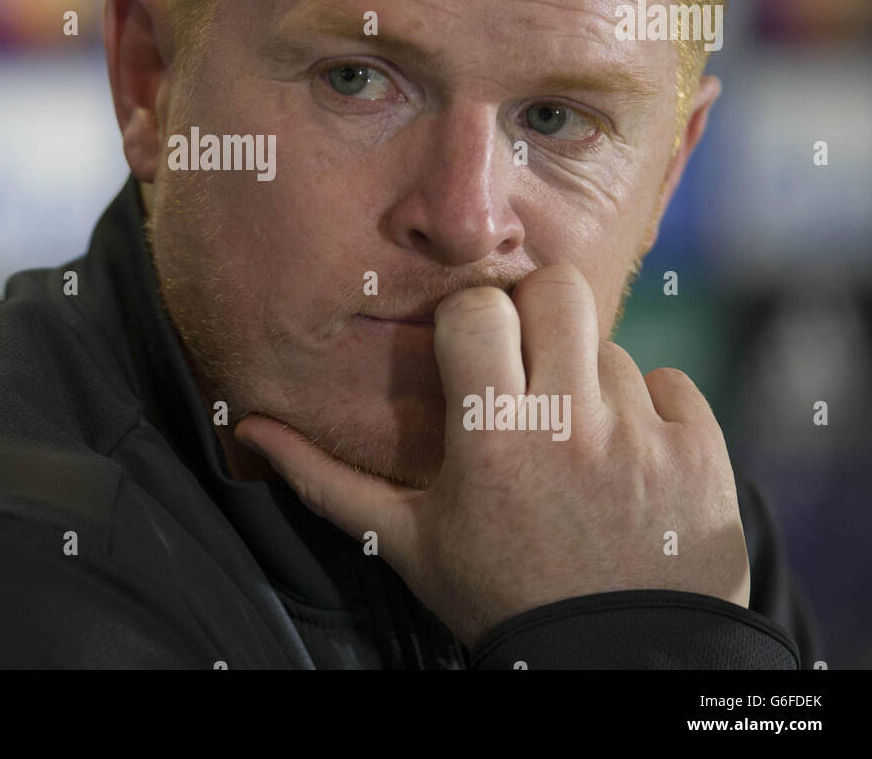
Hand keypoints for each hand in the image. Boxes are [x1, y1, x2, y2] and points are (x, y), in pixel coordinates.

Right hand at [233, 264, 749, 646]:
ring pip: (614, 345)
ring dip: (592, 378)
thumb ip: (324, 478)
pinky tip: (629, 458)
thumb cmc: (498, 595)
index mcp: (490, 435)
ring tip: (577, 437)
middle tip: (528, 361)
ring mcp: (644, 435)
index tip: (472, 352)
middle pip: (558, 289)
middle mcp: (571, 422)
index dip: (470, 320)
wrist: (613, 664)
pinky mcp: (702, 453)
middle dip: (538, 314)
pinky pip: (673, 384)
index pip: (477, 307)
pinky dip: (653, 411)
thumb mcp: (405, 539)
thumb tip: (249, 427)